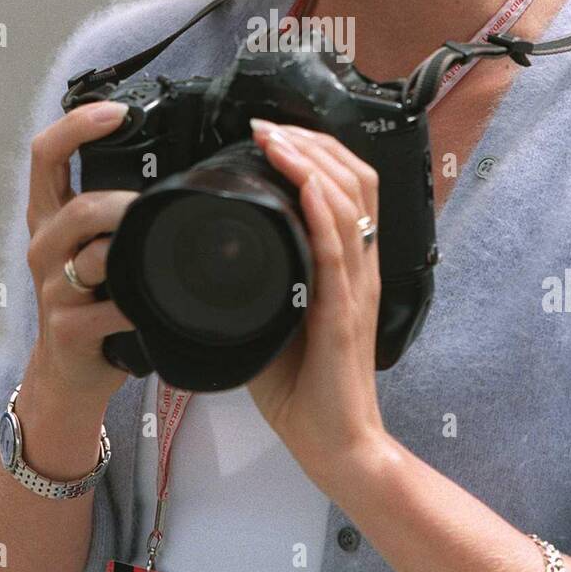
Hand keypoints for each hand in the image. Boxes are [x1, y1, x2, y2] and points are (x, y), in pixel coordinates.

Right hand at [25, 100, 140, 405]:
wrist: (70, 371)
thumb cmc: (94, 297)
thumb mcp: (95, 243)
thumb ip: (121, 207)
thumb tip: (183, 165)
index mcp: (51, 214)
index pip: (46, 154)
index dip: (77, 125)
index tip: (118, 110)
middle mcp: (45, 243)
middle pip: (80, 207)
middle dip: (126, 204)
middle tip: (161, 207)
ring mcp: (53, 286)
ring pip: (97, 255)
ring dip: (137, 251)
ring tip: (167, 253)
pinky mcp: (68, 326)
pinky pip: (112, 307)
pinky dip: (142, 304)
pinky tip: (161, 305)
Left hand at [246, 118, 385, 487]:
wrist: (337, 445)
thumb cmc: (306, 391)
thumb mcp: (275, 322)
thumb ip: (257, 288)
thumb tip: (210, 260)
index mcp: (347, 266)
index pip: (348, 187)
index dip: (316, 151)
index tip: (272, 133)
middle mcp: (359, 266)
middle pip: (355, 179)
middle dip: (310, 142)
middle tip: (267, 125)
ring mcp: (356, 286)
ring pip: (348, 200)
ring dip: (310, 160)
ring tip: (274, 139)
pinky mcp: (344, 311)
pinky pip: (337, 247)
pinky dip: (321, 206)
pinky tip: (302, 181)